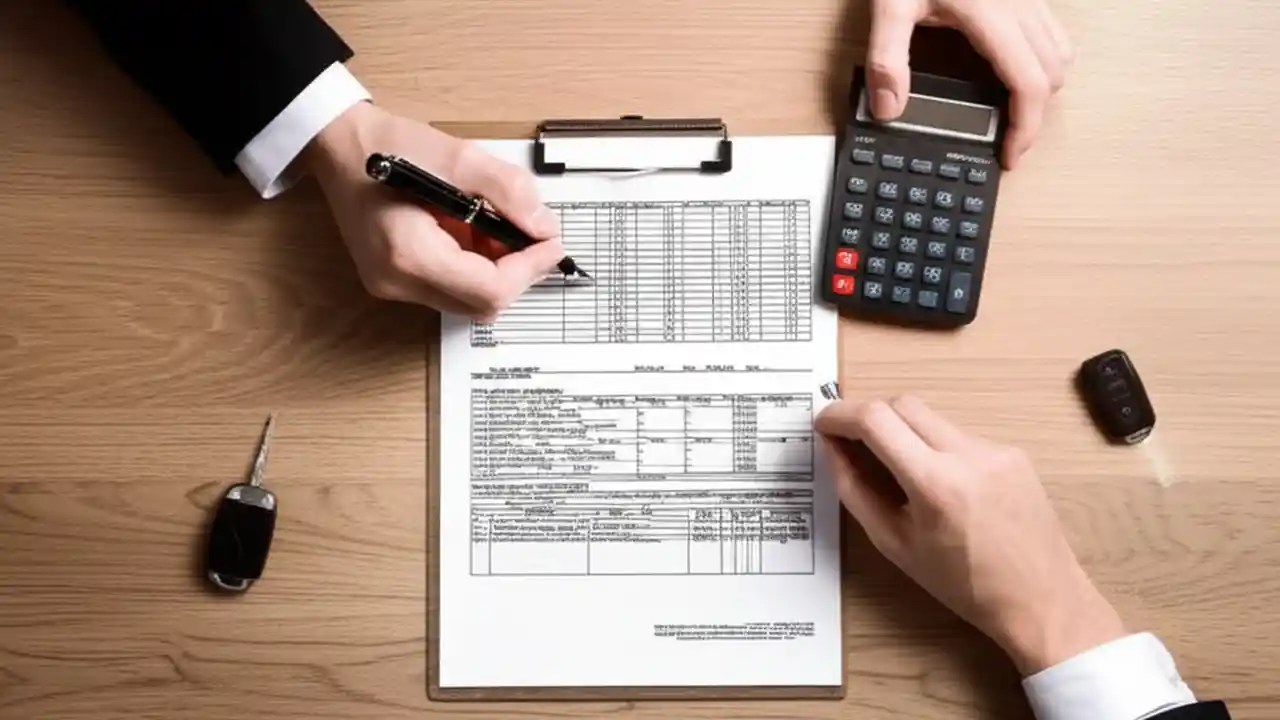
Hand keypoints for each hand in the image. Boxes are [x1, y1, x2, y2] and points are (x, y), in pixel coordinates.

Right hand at [302, 102, 563, 320]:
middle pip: (481, 305)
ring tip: (497, 226)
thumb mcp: (457, 156)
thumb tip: (543, 226)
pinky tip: (473, 231)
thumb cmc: (385, 145)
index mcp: (409, 254)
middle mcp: (398, 281)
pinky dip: (474, 266)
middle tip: (533, 235)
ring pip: (468, 301)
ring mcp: (393, 286)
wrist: (338, 144)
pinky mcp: (395, 280)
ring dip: (497, 270)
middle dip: (517, 273)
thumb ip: (507, 192)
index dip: (530, 268)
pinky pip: (450, 288)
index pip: (489, 289)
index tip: (551, 242)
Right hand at [815, 396, 1124, 674]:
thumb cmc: (964, 585)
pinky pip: (959, 435)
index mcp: (935, 484)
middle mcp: (968, 454)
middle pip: (902, 403)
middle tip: (851, 443)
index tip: (823, 424)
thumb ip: (856, 491)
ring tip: (896, 471)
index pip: (875, 419)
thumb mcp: (895, 545)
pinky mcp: (1013, 452)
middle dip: (869, 416)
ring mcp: (996, 449)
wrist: (1041, 599)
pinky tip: (938, 484)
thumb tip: (832, 450)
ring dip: (903, 431)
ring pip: (931, 418)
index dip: (840, 415)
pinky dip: (935, 447)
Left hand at [867, 0, 1073, 168]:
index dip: (1025, 128)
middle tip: (1007, 139)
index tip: (1009, 156)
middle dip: (1036, 113)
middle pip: (1054, 73)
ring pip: (1061, 49)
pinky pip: (1050, 29)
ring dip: (1044, 85)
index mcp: (992, 15)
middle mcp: (1021, 4)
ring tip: (1011, 109)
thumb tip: (888, 108)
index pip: (1028, 85)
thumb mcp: (890, 6)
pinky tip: (1008, 66)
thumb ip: (887, 60)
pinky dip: (1041, 58)